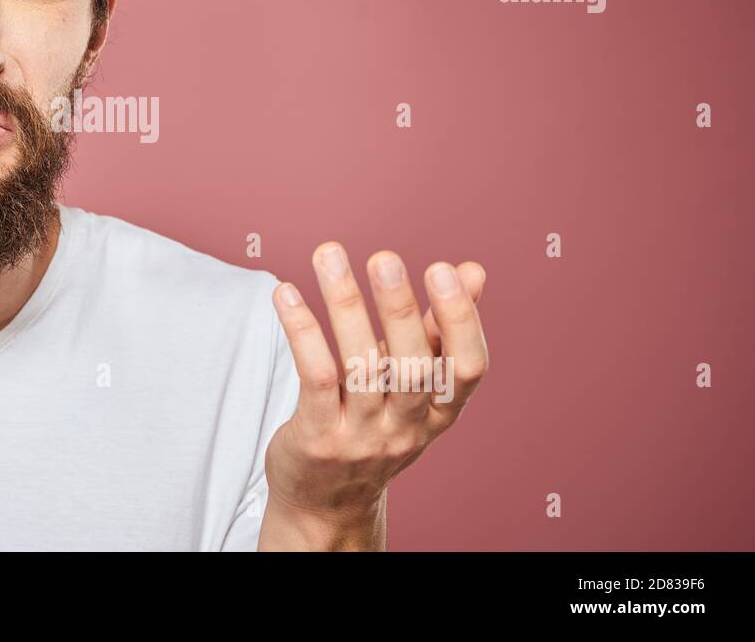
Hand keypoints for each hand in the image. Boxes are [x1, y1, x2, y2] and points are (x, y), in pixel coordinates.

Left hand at [260, 243, 487, 548]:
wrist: (325, 504)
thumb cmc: (372, 426)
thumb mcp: (412, 387)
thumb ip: (439, 329)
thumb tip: (473, 271)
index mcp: (439, 413)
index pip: (467, 368)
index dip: (461, 320)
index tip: (445, 269)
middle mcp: (406, 428)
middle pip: (413, 366)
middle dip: (399, 307)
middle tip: (384, 259)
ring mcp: (363, 437)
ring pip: (361, 366)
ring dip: (344, 304)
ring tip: (329, 255)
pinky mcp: (319, 438)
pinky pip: (315, 377)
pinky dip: (302, 331)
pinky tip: (286, 293)